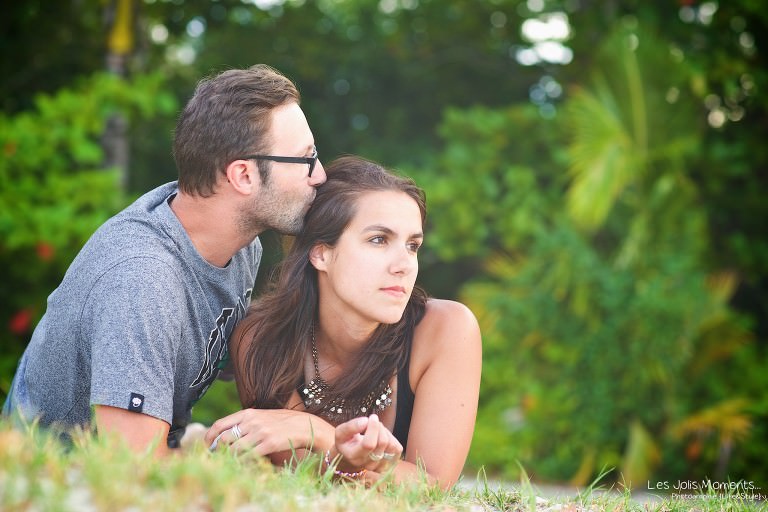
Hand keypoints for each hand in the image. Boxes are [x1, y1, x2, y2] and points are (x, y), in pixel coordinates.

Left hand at [205, 408, 332, 455]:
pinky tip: (243, 465)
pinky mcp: (269, 444)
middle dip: (217, 451)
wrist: (302, 425)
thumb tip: (222, 435)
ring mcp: (260, 433)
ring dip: (228, 459)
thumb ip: (243, 423)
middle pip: (224, 438)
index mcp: (247, 413)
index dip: (209, 437)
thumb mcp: (260, 416)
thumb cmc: (279, 422)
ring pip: (234, 450)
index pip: (220, 424)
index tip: (207, 447)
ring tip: (228, 463)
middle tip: (216, 458)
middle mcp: (252, 422)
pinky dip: (242, 463)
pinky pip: (248, 457)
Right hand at [334, 414, 402, 472]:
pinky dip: (392, 439)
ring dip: (385, 432)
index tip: (372, 417)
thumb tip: (366, 421)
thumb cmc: (346, 442)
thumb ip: (351, 426)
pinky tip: (382, 437)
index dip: (373, 428)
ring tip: (376, 430)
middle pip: (382, 442)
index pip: (369, 444)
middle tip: (372, 422)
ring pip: (391, 445)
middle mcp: (367, 464)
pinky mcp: (389, 464)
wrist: (351, 457)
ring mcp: (380, 466)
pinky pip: (397, 449)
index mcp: (354, 456)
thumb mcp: (341, 433)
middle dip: (379, 427)